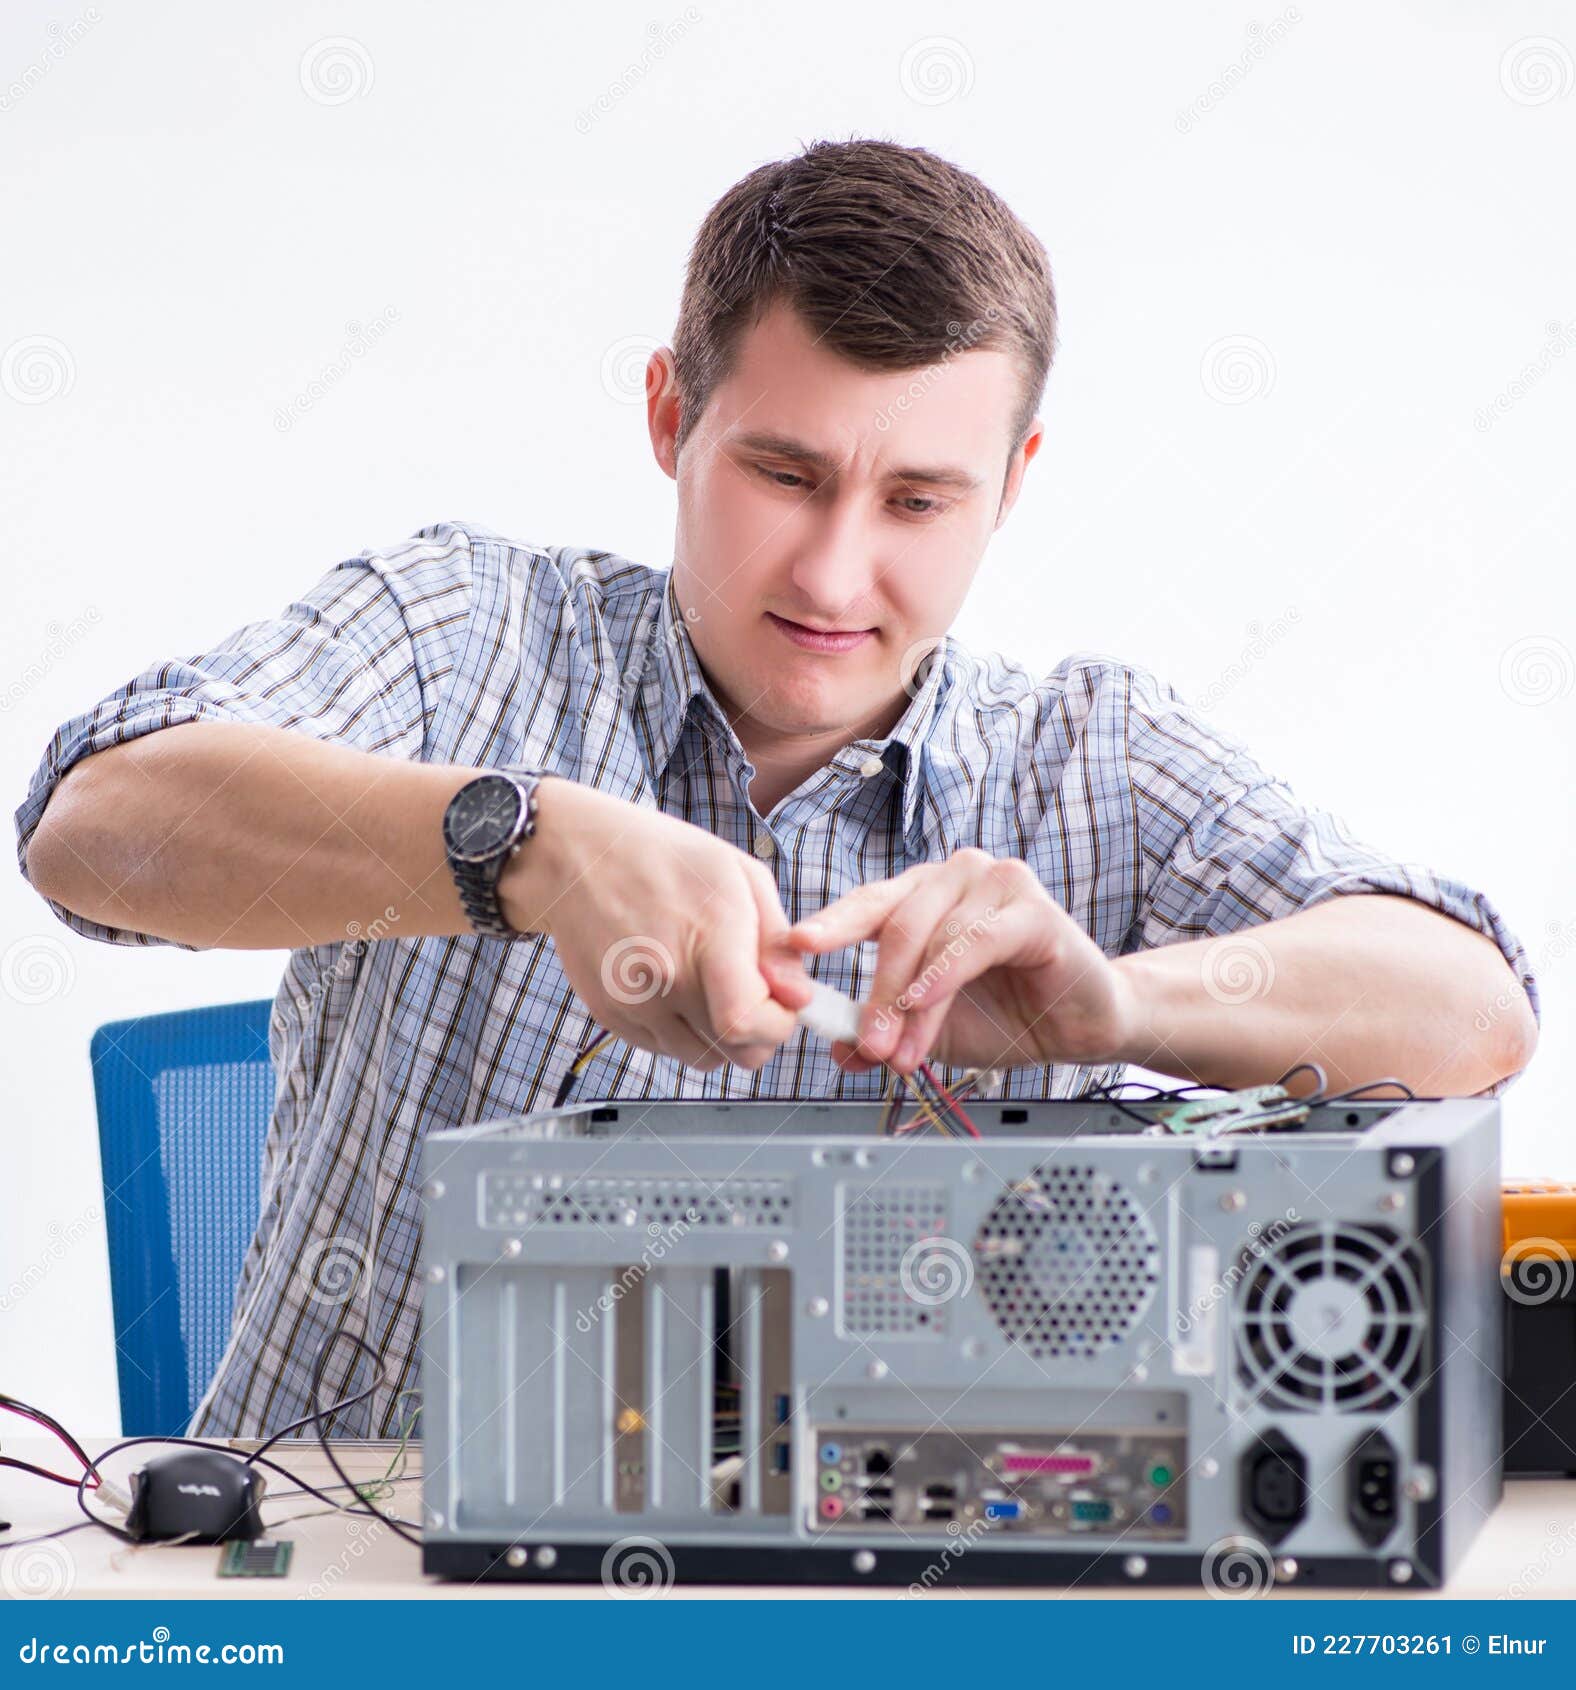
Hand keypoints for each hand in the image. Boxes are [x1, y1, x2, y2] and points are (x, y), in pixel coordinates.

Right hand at [503, 779, 812, 1070]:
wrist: (577, 857)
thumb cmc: (663, 857)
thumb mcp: (740, 876)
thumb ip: (777, 942)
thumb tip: (799, 997)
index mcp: (707, 935)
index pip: (747, 1024)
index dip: (778, 1025)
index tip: (783, 1004)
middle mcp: (665, 977)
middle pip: (733, 1053)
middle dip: (759, 1035)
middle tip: (755, 997)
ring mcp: (633, 1001)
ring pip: (701, 1059)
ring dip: (721, 1037)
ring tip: (713, 989)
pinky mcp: (610, 1015)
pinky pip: (665, 1049)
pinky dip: (683, 1032)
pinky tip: (678, 988)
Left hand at [784, 849, 1140, 1074]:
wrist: (1080, 1027)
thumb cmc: (1007, 1013)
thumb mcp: (928, 1028)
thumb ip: (881, 1028)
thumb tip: (834, 1047)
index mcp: (925, 894)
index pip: (867, 904)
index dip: (829, 925)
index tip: (793, 948)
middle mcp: (957, 876)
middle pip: (895, 927)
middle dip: (875, 993)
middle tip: (866, 1044)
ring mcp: (997, 882)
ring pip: (931, 940)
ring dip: (909, 1003)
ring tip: (901, 1050)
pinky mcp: (1033, 908)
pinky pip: (974, 939)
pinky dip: (944, 974)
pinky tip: (925, 1001)